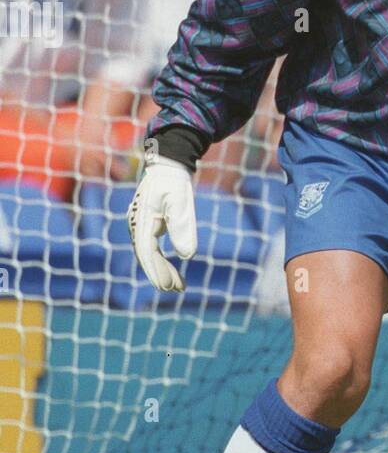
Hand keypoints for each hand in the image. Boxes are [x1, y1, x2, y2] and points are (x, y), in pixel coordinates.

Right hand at [127, 153, 196, 291]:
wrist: (168, 163)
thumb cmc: (174, 180)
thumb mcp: (181, 202)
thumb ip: (182, 227)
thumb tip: (186, 256)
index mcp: (142, 220)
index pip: (147, 251)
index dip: (156, 270)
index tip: (167, 286)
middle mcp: (137, 225)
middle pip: (147, 256)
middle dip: (160, 274)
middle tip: (176, 289)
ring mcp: (142, 225)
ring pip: (150, 254)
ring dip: (162, 270)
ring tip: (179, 286)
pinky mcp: (150, 224)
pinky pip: (153, 248)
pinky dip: (162, 260)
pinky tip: (172, 271)